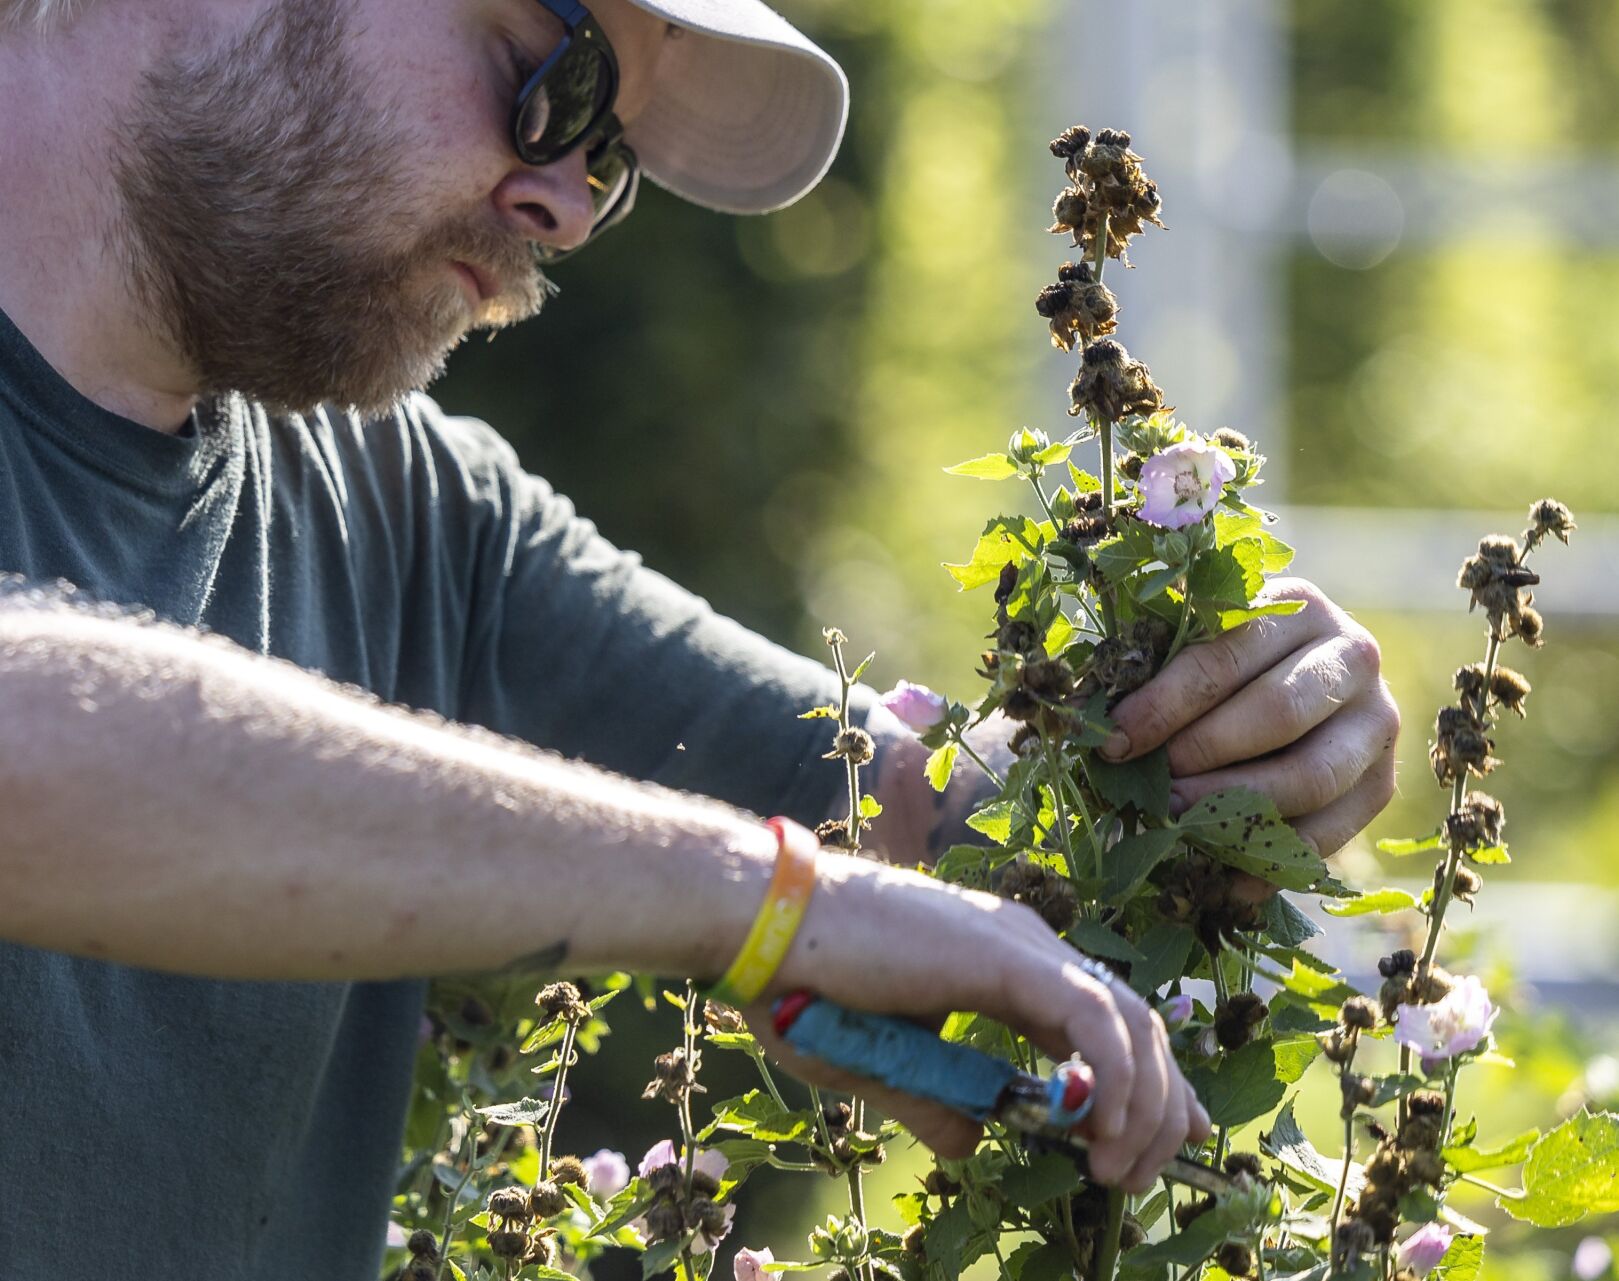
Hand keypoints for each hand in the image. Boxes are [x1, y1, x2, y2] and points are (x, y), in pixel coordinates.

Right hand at [748, 855, 1211, 1192]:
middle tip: (1137, 1178)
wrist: (763, 927)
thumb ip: (937, 1101)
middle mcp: (1028, 947)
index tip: (1139, 1153)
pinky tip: (1098, 1130)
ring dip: (1144, 1106)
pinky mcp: (1008, 955)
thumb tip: (972, 1141)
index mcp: (1006, 965)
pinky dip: (1116, 1080)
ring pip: (1134, 1022)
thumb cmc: (806, 987)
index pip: (1105, 1026)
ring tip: (1118, 1170)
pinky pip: (1096, 1021)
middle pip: (1138, 1025)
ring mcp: (1023, 944)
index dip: (1140, 1090)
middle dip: (1158, 1109)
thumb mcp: (885, 1067)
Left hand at [1103, 577, 1398, 856]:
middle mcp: (1351, 654)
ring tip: (1180, 824)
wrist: (1305, 679)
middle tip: (1153, 788)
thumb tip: (1094, 715)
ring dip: (1238, 806)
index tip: (1116, 740)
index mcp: (1296, 606)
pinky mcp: (1382, 781)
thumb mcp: (1197, 638)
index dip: (1165, 702)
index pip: (1226, 653)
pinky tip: (1225, 881)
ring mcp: (1377, 719)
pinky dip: (1275, 861)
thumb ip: (1158, 658)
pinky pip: (1333, 831)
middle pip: (1276, 711)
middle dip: (1204, 755)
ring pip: (1312, 774)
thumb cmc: (1226, 659)